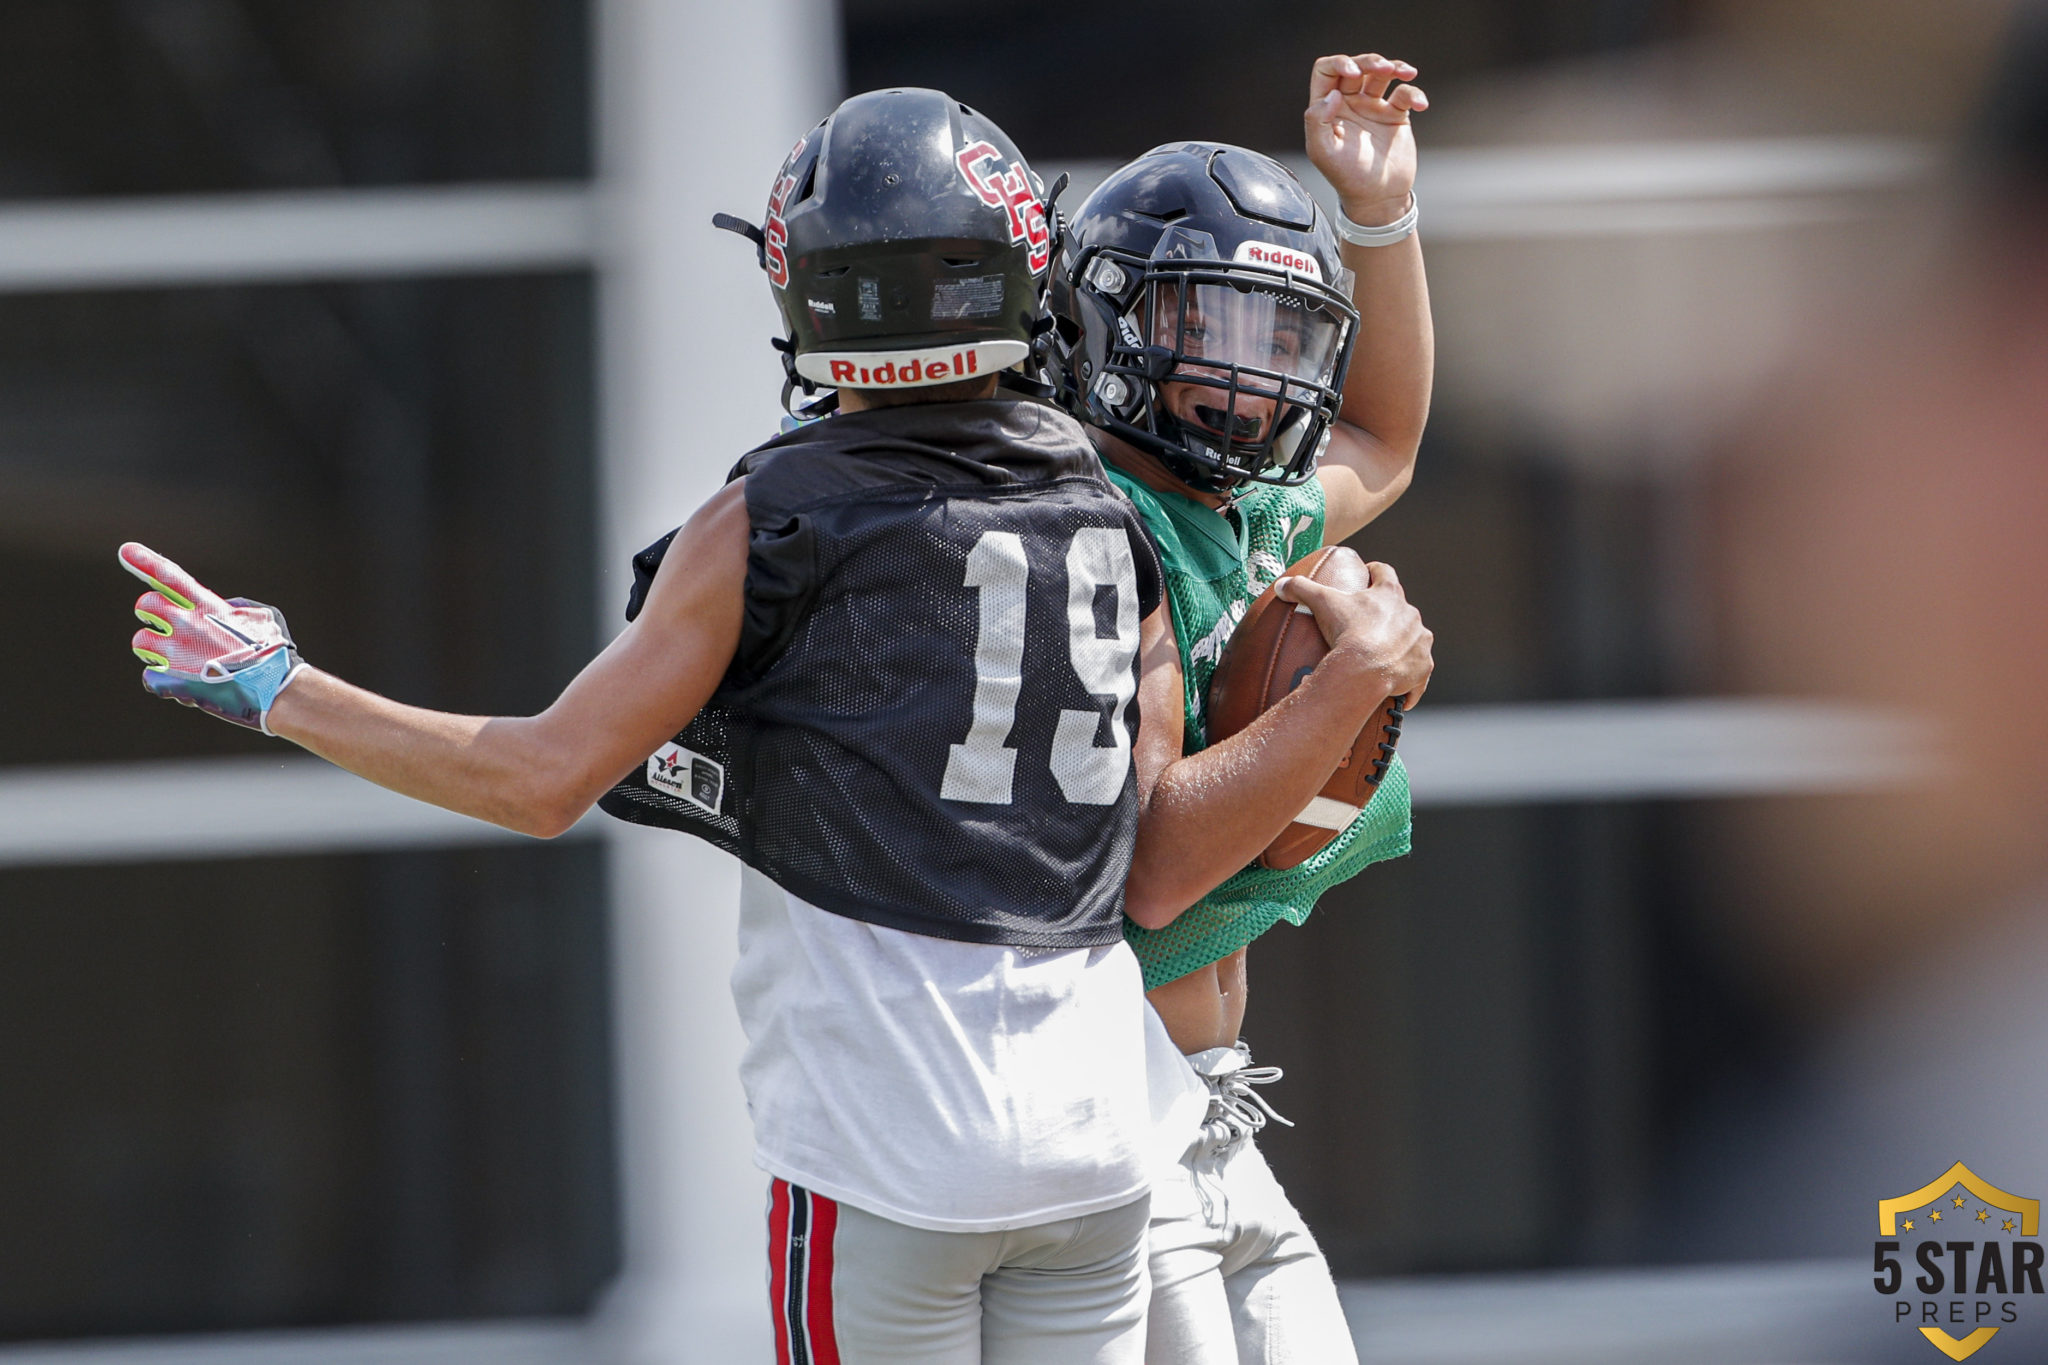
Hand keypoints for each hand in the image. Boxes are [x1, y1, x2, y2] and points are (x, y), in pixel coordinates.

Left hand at [120, 542, 305, 733]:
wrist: (278, 691)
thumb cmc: (274, 655)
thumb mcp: (264, 619)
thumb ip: (236, 608)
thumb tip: (223, 607)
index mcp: (209, 608)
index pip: (171, 576)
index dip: (145, 560)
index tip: (126, 550)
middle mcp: (188, 626)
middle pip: (146, 605)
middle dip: (153, 613)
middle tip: (168, 626)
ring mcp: (177, 655)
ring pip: (141, 642)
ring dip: (155, 649)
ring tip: (179, 659)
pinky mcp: (171, 682)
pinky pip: (150, 676)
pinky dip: (164, 680)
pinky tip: (186, 683)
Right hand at [1274, 561, 1432, 707]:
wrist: (1365, 669)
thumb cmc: (1348, 632)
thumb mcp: (1320, 603)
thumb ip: (1301, 588)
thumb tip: (1282, 585)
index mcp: (1389, 594)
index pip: (1385, 572)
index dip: (1375, 571)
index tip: (1369, 573)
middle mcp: (1410, 615)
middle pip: (1401, 609)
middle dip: (1388, 615)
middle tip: (1369, 625)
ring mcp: (1419, 642)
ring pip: (1414, 639)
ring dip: (1402, 645)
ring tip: (1384, 657)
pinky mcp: (1422, 667)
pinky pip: (1419, 672)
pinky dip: (1411, 678)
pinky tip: (1399, 688)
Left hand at [1304, 52, 1428, 226]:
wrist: (1378, 198)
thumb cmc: (1347, 178)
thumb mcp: (1323, 152)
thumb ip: (1317, 120)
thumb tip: (1331, 94)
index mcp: (1327, 108)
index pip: (1326, 71)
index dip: (1338, 63)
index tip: (1353, 74)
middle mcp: (1349, 103)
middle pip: (1357, 65)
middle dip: (1370, 61)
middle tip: (1384, 68)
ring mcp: (1372, 107)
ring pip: (1382, 73)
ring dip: (1394, 66)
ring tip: (1405, 72)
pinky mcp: (1395, 115)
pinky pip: (1405, 94)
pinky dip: (1415, 94)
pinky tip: (1420, 105)